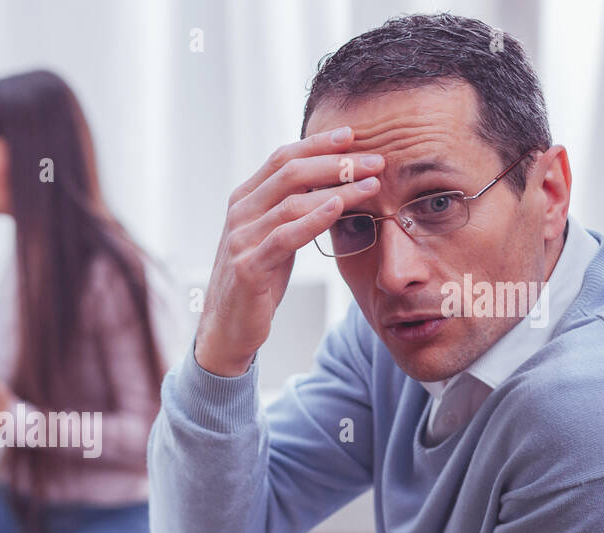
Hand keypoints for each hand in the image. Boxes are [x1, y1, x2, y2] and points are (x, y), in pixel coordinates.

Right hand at [195, 125, 384, 375]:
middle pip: (290, 173)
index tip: (353, 134)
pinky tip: (338, 209)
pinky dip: (313, 220)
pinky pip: (284, 238)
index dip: (318, 143)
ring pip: (291, 202)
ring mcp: (240, 240)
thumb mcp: (275, 236)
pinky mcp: (247, 268)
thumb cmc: (258, 280)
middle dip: (337, 163)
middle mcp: (239, 214)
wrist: (228, 327)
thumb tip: (333, 179)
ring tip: (371, 187)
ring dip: (337, 190)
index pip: (282, 158)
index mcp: (244, 199)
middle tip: (375, 161)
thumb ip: (292, 208)